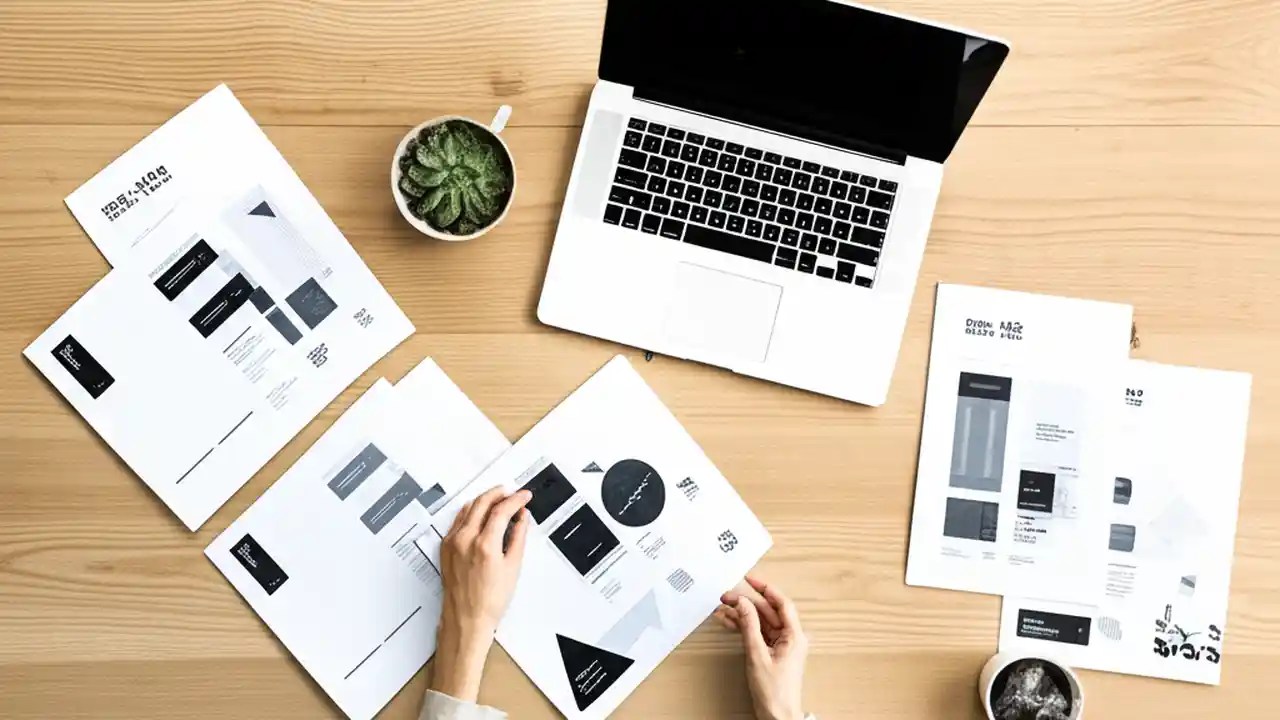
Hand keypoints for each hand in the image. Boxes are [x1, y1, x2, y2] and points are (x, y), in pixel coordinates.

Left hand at [430, 486, 531, 701]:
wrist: (466, 618)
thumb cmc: (489, 600)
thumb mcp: (513, 567)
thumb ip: (518, 537)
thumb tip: (522, 518)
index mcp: (484, 544)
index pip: (502, 510)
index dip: (516, 499)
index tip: (524, 496)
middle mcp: (464, 540)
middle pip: (482, 502)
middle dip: (500, 493)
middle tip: (512, 493)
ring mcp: (452, 542)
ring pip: (468, 508)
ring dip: (485, 500)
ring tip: (499, 500)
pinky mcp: (445, 547)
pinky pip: (458, 520)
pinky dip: (471, 511)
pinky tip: (480, 514)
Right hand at [716, 576, 808, 719]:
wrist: (778, 716)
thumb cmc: (774, 692)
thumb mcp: (757, 655)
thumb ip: (749, 626)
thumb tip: (742, 603)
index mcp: (794, 636)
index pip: (781, 603)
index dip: (765, 588)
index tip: (749, 579)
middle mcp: (790, 638)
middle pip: (768, 611)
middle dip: (746, 602)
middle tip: (726, 597)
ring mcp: (781, 645)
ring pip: (760, 622)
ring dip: (742, 615)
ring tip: (723, 608)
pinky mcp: (772, 653)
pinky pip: (758, 633)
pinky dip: (744, 627)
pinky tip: (728, 622)